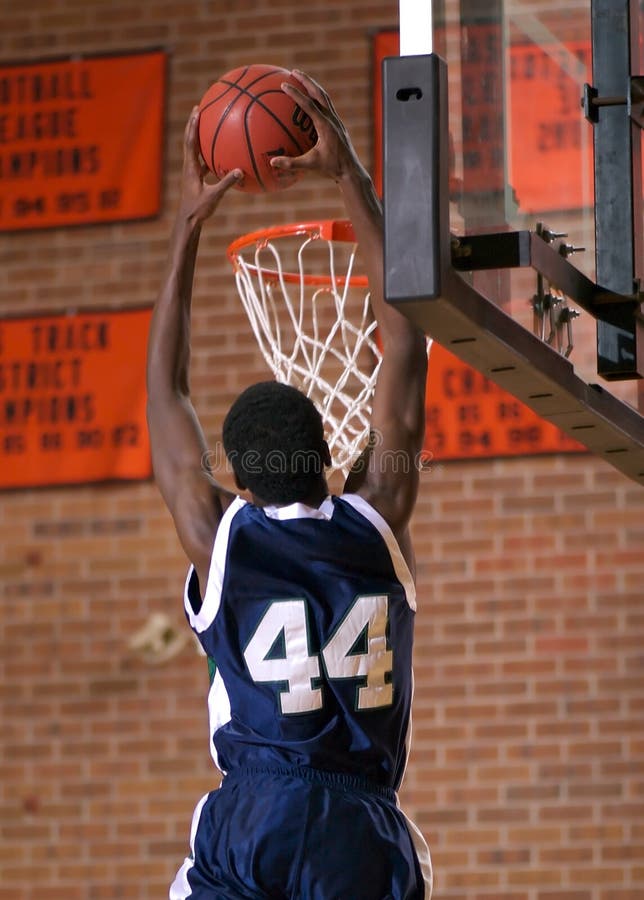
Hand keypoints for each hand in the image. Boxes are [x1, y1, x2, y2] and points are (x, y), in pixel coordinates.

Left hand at [178, 106, 241, 223]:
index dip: (193, 126)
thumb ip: (226, 183)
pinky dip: (208, 153)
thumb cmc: (198, 209)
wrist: (188, 221)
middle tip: (198, 109)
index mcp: (190, 168)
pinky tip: (217, 152)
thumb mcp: (214, 196)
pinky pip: (202, 161)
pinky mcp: (196, 179)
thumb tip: (239, 171)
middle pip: (190, 141)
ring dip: (199, 137)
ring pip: (195, 150)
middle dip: (193, 124)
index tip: (197, 111)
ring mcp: (192, 172)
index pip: (191, 142)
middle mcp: (189, 167)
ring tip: (206, 125)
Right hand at [270, 71, 363, 182]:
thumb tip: (273, 162)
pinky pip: (327, 106)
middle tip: (293, 71)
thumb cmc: (331, 168)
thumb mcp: (311, 165)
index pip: (309, 105)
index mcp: (325, 126)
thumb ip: (292, 164)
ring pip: (325, 97)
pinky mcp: (338, 124)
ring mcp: (336, 121)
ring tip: (301, 79)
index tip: (283, 84)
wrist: (351, 171)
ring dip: (313, 86)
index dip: (296, 93)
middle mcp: (332, 119)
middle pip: (319, 93)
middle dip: (306, 80)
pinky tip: (310, 99)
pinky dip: (318, 98)